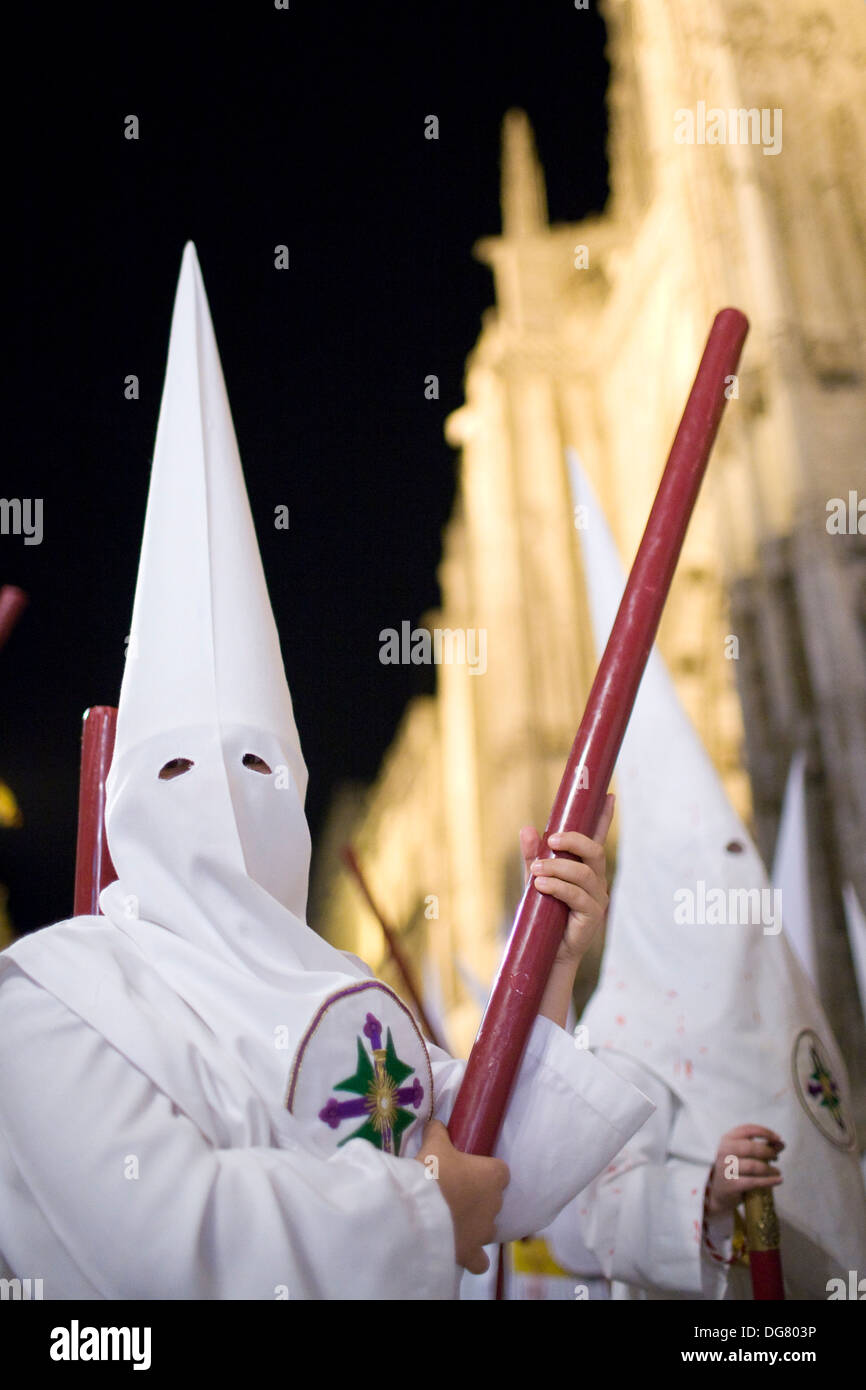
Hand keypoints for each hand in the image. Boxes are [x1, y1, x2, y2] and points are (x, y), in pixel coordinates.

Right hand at [415, 1119, 508, 1273]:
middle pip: (493, 1199)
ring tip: (453, 1220)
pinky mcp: (472, 1252)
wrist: (419, 1211)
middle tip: (453, 1192)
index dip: (486, 1171)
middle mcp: (495, 1203)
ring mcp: (485, 1230)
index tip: (468, 1170)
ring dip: (475, 1224)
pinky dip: (474, 1258)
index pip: (501, 1171)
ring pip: (488, 1227)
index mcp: (493, 1175)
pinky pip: (481, 1261)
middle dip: (478, 1197)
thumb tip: (437, 1123)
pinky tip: (462, 1252)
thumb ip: (439, 1132)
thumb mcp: (434, 1144)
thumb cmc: (433, 1172)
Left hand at [520, 792, 614, 968]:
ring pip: (583, 873)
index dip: (604, 817)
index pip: (597, 838)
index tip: (608, 795)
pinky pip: (577, 896)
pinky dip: (558, 887)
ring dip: (557, 867)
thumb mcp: (534, 880)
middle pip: (594, 851)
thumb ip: (532, 856)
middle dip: (575, 840)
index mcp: (585, 868)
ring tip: (536, 870)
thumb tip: (528, 828)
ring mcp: (596, 898)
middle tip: (552, 839)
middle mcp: (595, 880)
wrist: (546, 952)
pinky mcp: (591, 916)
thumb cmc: (543, 914)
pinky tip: (541, 884)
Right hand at [706, 1124, 783, 1216]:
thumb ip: (763, 1147)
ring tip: (777, 1171)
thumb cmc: (735, 1168)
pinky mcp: (731, 1184)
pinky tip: (778, 1180)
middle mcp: (724, 1151)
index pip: (747, 1129)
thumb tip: (782, 1144)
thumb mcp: (745, 1154)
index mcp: (727, 1139)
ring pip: (753, 1166)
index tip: (778, 1138)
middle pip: (751, 1148)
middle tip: (776, 1157)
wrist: (719, 1192)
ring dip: (770, 1168)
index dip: (765, 1132)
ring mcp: (726, 1168)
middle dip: (768, 1151)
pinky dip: (769, 1181)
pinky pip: (754, 1182)